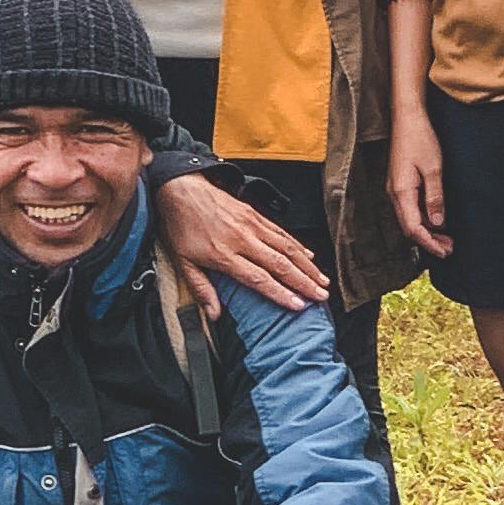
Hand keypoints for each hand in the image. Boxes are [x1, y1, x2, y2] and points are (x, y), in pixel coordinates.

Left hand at [154, 172, 327, 315]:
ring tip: (322, 280)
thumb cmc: (181, 226)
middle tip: (321, 296)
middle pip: (280, 263)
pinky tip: (309, 256)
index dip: (280, 293)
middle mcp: (243, 239)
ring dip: (307, 265)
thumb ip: (201, 289)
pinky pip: (282, 232)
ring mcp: (252, 224)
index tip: (298, 305)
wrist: (182, 190)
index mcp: (225, 254)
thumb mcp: (183, 262)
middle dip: (304, 282)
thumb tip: (214, 314)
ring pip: (286, 247)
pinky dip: (298, 245)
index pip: (259, 278)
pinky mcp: (255, 214)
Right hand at [388, 100, 449, 256]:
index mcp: (401, 192)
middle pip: (409, 226)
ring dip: (427, 230)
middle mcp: (394, 193)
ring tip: (446, 238)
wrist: (407, 118)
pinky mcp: (400, 182)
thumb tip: (438, 222)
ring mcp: (395, 188)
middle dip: (429, 240)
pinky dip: (423, 218)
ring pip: (409, 218)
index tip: (444, 251)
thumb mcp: (433, 169)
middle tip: (449, 249)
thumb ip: (435, 197)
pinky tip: (435, 220)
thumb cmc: (419, 139)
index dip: (429, 242)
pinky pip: (410, 208)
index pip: (413, 227)